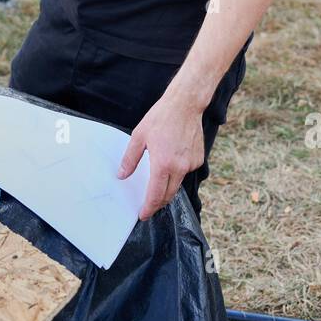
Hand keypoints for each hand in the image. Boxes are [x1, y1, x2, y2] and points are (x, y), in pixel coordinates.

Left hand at [117, 90, 204, 220]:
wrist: (185, 105)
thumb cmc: (160, 118)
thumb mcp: (139, 136)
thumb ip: (130, 159)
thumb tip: (122, 175)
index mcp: (163, 164)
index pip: (155, 195)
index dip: (148, 208)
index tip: (143, 215)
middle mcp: (179, 167)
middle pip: (168, 195)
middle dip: (157, 203)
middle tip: (148, 205)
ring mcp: (191, 164)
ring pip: (177, 184)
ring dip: (167, 187)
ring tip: (157, 182)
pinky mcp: (198, 159)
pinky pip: (186, 172)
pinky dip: (177, 172)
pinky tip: (172, 160)